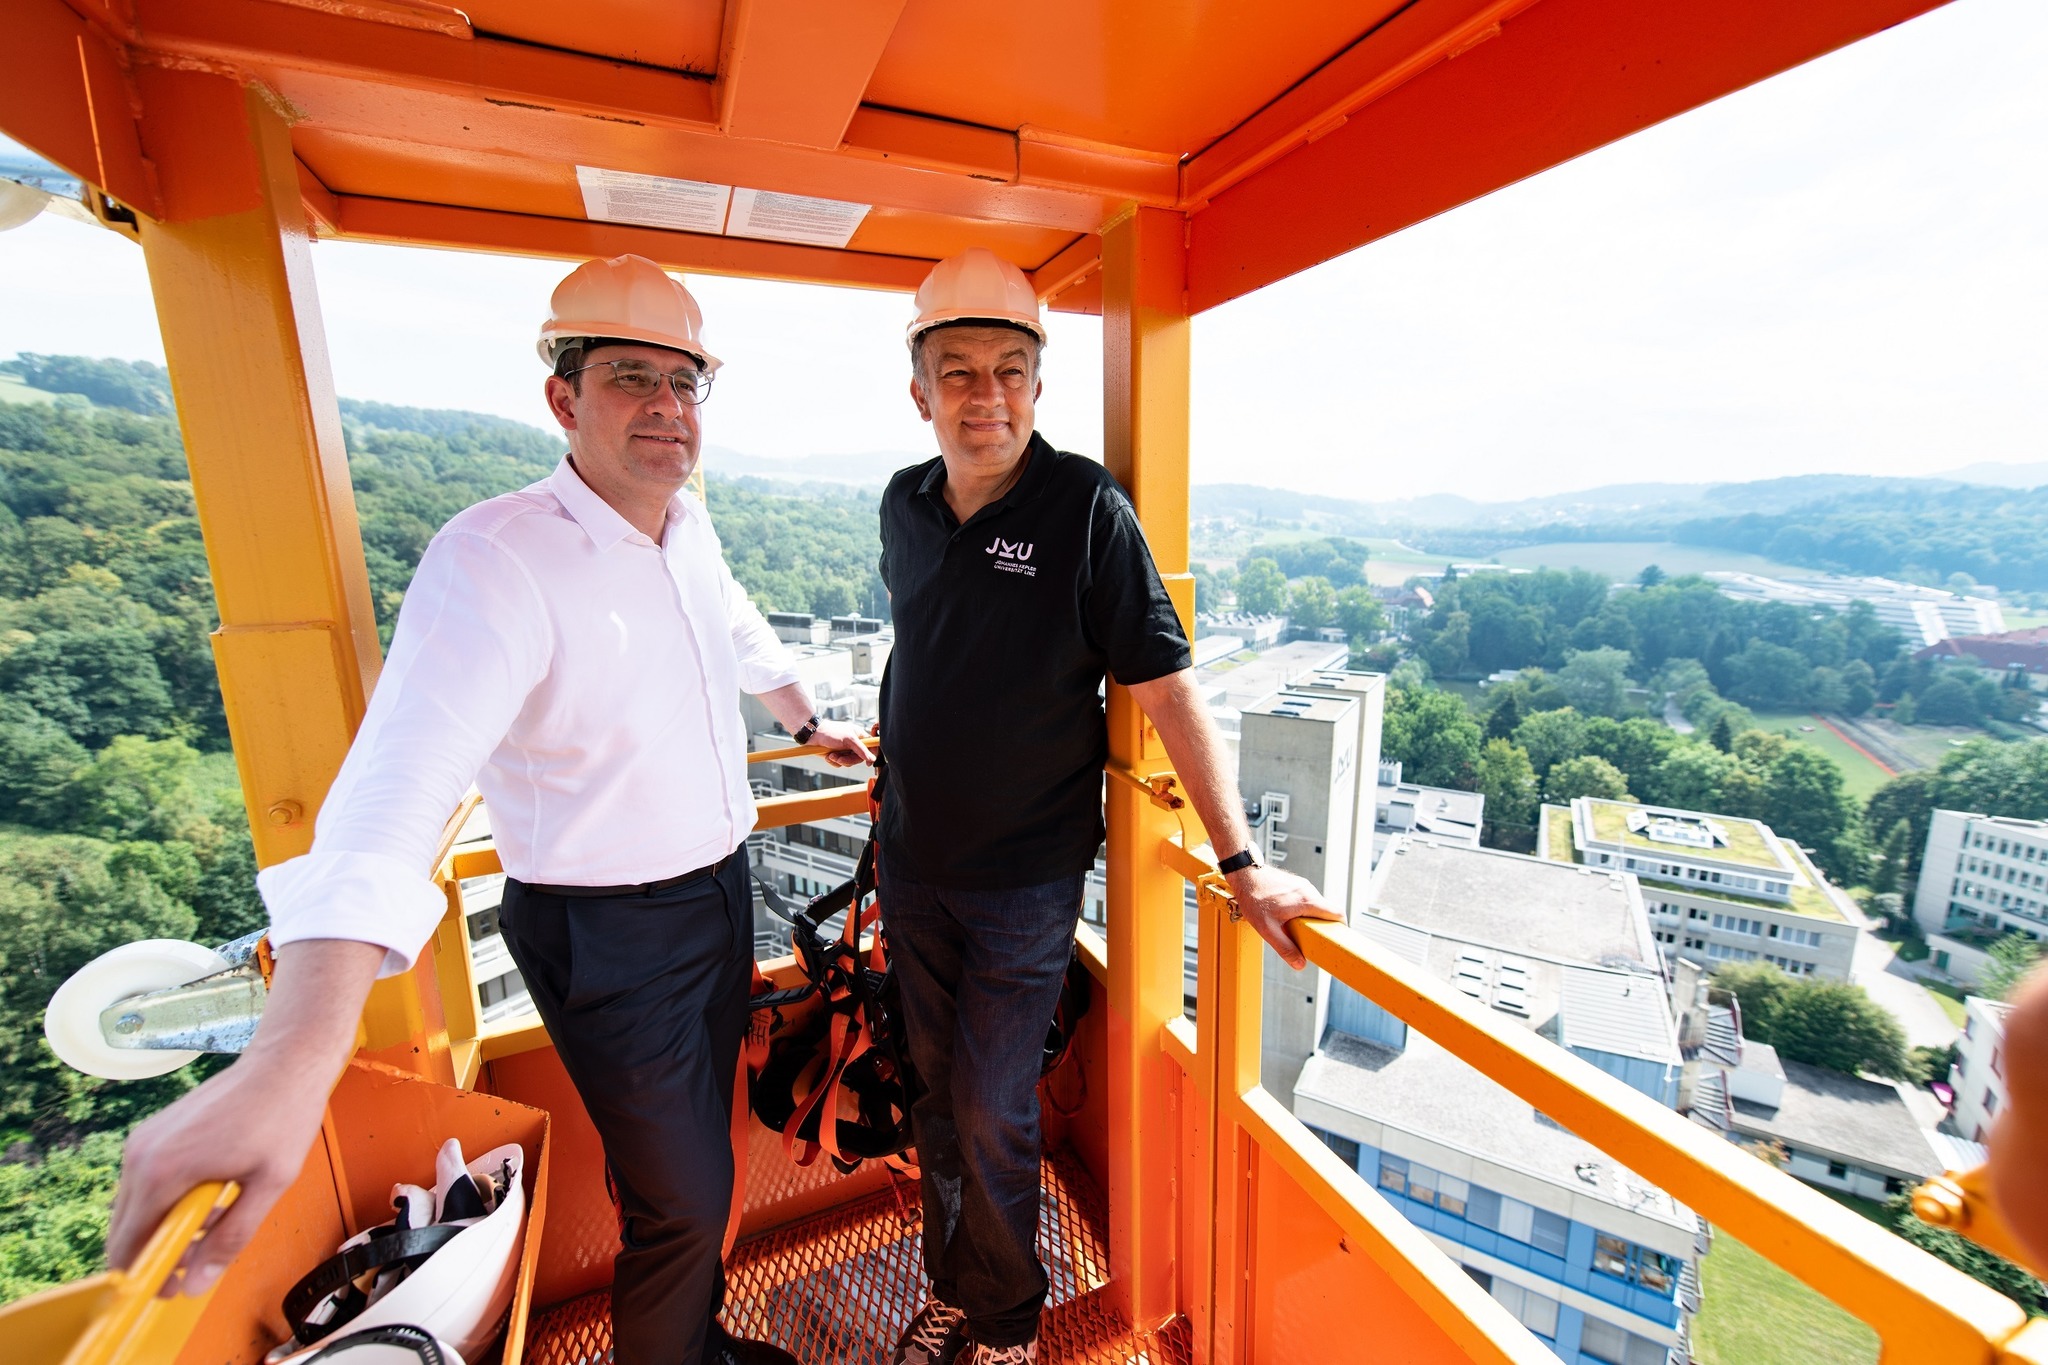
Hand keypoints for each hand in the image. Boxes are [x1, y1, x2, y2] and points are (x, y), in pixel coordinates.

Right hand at [106, 937, 379, 1293]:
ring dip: (162, 1227)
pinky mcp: (153, 1133)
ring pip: (134, 1208)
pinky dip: (166, 1201)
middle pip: (125, 1230)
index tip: (172, 1288)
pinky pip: (146, 1183)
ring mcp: (144, 1141)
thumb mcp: (268, 1185)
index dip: (145, 1276)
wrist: (284, 1062)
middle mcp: (140, 1156)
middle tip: (194, 1265)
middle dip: (154, 1255)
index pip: (128, 1246)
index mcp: (162, 1172)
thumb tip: (197, 1282)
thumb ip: (231, 1237)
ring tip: (211, 1226)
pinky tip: (208, 1198)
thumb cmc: (282, 1116)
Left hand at [810, 718, 871, 767]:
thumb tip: (872, 758)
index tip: (868, 763)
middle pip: (859, 758)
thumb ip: (861, 749)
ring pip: (848, 762)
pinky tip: (828, 755)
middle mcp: (852, 743)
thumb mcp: (849, 739)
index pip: (871, 745)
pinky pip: (839, 764)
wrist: (813, 735)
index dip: (871, 754)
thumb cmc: (830, 732)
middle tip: (840, 758)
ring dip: (839, 760)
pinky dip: (833, 761)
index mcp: (858, 735)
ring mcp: (844, 750)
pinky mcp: (836, 755)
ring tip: (832, 754)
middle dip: (848, 759)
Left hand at [1223, 865, 1340, 969]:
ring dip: (1311, 917)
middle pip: (1327, 910)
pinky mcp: (1295, 883)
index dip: (1341, 927)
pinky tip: (1287, 916)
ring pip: (1316, 904)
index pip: (1337, 913)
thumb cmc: (1254, 898)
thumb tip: (1299, 964)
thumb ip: (1285, 948)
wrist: (1244, 874)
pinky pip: (1306, 898)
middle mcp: (1308, 890)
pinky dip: (1303, 909)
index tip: (1336, 938)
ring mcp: (1302, 885)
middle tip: (1313, 939)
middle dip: (1323, 925)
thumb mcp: (1268, 929)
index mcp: (1307, 901)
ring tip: (1297, 928)